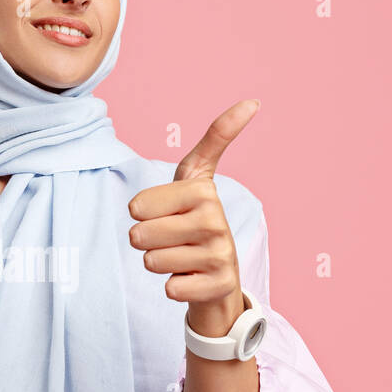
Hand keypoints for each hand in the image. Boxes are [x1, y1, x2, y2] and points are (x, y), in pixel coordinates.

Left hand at [127, 99, 260, 335]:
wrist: (218, 278)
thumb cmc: (195, 223)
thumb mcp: (196, 177)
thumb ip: (214, 140)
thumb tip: (252, 102)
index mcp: (203, 191)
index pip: (138, 206)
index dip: (141, 214)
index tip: (165, 212)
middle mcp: (216, 220)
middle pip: (140, 235)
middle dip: (147, 242)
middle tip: (171, 241)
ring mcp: (220, 254)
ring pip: (152, 262)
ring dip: (160, 264)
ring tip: (182, 258)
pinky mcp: (220, 285)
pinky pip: (171, 289)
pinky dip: (175, 288)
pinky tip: (191, 279)